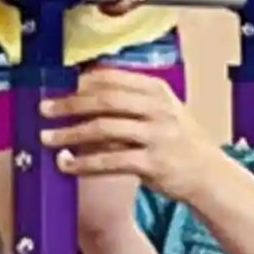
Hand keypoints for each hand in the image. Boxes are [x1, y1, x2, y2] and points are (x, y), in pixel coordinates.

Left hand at [38, 68, 219, 202]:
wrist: (209, 174)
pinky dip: (84, 163)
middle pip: (104, 101)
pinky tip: (66, 164)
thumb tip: (84, 86)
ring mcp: (156, 137)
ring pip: (103, 130)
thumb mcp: (162, 109)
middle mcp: (158, 110)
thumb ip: (130, 98)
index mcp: (157, 91)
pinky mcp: (152, 164)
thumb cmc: (179, 140)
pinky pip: (109, 161)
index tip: (58, 86)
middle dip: (70, 104)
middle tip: (45, 109)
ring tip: (48, 138)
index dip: (81, 82)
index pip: (112, 79)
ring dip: (70, 134)